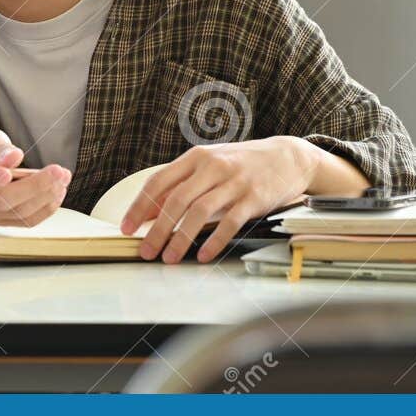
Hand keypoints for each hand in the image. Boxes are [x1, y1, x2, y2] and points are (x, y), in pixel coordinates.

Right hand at [0, 128, 70, 226]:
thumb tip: (14, 156)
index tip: (6, 172)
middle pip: (1, 201)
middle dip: (33, 187)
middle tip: (57, 171)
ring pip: (18, 213)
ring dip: (45, 197)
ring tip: (63, 177)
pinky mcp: (3, 221)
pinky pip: (26, 221)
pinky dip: (46, 208)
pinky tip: (57, 191)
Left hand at [120, 137, 318, 263]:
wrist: (288, 156)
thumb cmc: (241, 163)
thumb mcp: (208, 165)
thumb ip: (181, 184)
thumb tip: (150, 212)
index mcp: (195, 158)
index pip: (158, 182)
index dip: (140, 207)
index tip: (127, 228)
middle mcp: (212, 167)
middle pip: (176, 200)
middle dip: (157, 230)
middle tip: (145, 251)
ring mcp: (234, 182)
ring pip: (199, 212)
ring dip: (181, 239)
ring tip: (170, 258)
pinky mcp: (254, 198)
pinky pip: (229, 222)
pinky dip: (213, 241)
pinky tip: (202, 255)